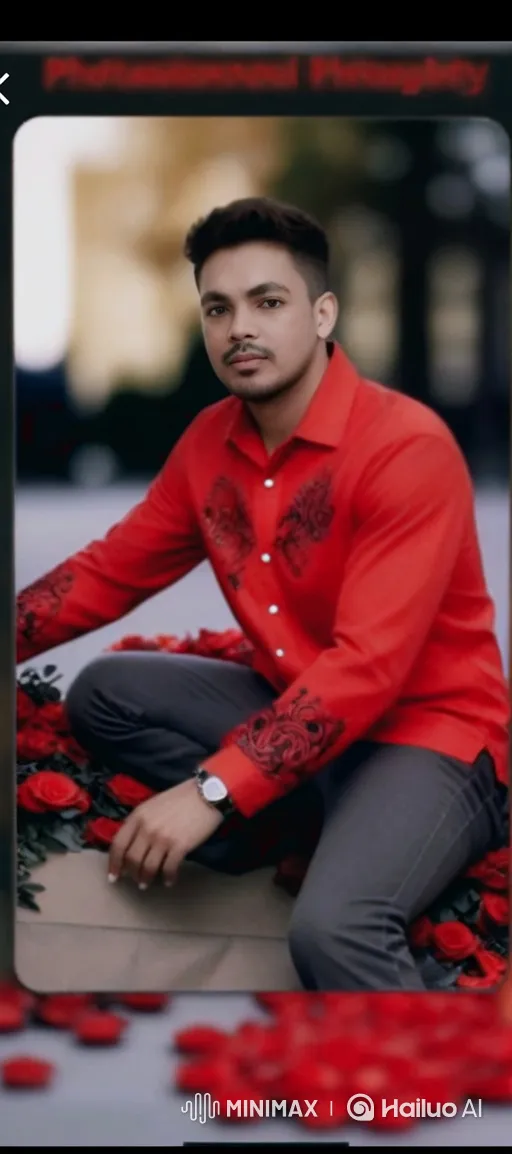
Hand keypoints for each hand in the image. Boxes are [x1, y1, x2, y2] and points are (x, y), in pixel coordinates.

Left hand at [108, 777, 223, 888]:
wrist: (206, 794)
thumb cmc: (180, 798)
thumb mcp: (153, 805)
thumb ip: (141, 822)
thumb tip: (133, 844)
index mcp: (138, 816)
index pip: (118, 844)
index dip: (114, 864)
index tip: (113, 876)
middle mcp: (147, 828)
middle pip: (132, 859)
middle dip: (132, 874)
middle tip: (136, 881)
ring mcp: (163, 838)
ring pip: (148, 867)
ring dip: (146, 879)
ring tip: (147, 884)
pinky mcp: (179, 846)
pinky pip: (169, 868)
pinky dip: (167, 878)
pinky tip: (169, 881)